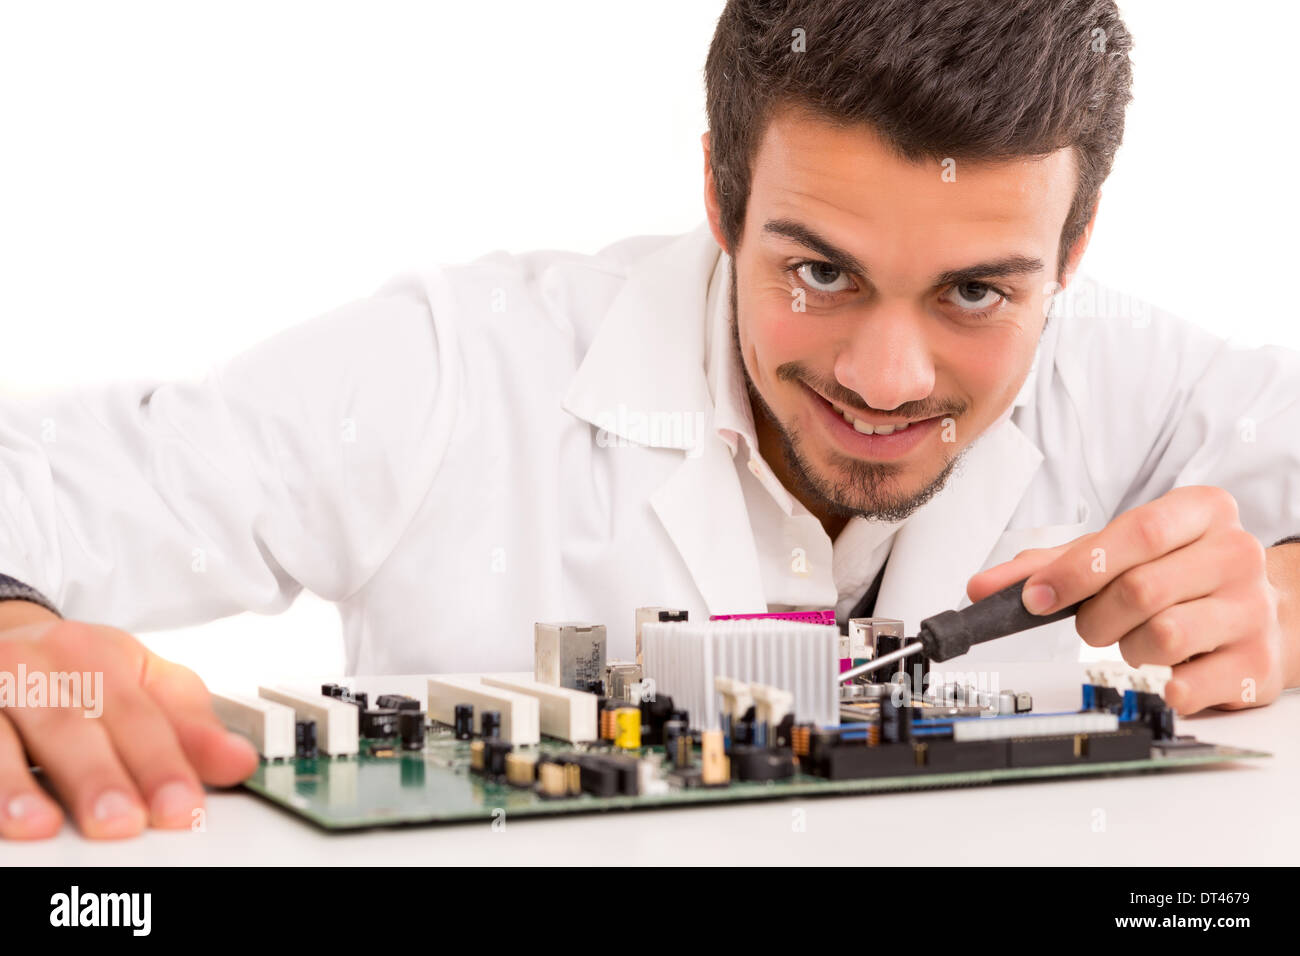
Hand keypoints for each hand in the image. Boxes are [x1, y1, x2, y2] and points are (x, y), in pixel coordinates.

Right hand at [0, 601, 258, 839]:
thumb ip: (189, 727)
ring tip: (42, 826)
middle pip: (73, 724)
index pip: (139, 715)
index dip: (163, 764)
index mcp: (98, 655)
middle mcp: (40, 665)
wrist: (0, 637)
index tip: (183, 808)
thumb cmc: (76, 671)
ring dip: (19, 783)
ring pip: (3, 734)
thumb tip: (241, 762)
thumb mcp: (140, 684)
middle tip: (122, 822)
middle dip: (99, 777)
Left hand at [966, 486, 1288, 714]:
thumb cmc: (1176, 574)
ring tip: (1140, 639)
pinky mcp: (1259, 664)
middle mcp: (1236, 554)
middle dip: (1096, 617)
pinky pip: (1188, 685)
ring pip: (1162, 636)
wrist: (1258, 612)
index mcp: (1202, 512)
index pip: (1138, 533)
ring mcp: (1253, 609)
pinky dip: (1162, 685)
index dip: (1078, 569)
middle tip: (1094, 623)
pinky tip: (1170, 670)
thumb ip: (1049, 565)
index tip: (1036, 597)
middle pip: (1141, 589)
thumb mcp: (1117, 554)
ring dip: (1129, 648)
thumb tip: (983, 589)